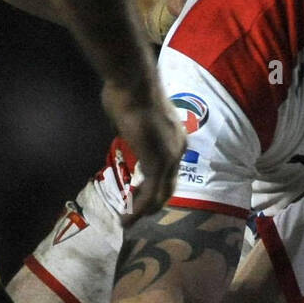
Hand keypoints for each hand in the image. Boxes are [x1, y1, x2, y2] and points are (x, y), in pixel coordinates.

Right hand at [101, 81, 184, 221]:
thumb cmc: (127, 89)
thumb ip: (133, 129)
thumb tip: (125, 129)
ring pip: (160, 194)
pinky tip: (127, 217)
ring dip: (142, 211)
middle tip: (135, 215)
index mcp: (175, 138)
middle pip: (168, 186)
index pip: (168, 171)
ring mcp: (170, 157)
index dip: (153, 186)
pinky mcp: (158, 163)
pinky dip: (138, 209)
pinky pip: (150, 194)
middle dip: (152, 204)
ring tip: (127, 222)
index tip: (136, 193)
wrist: (133, 80)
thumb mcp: (133, 114)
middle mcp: (178, 150)